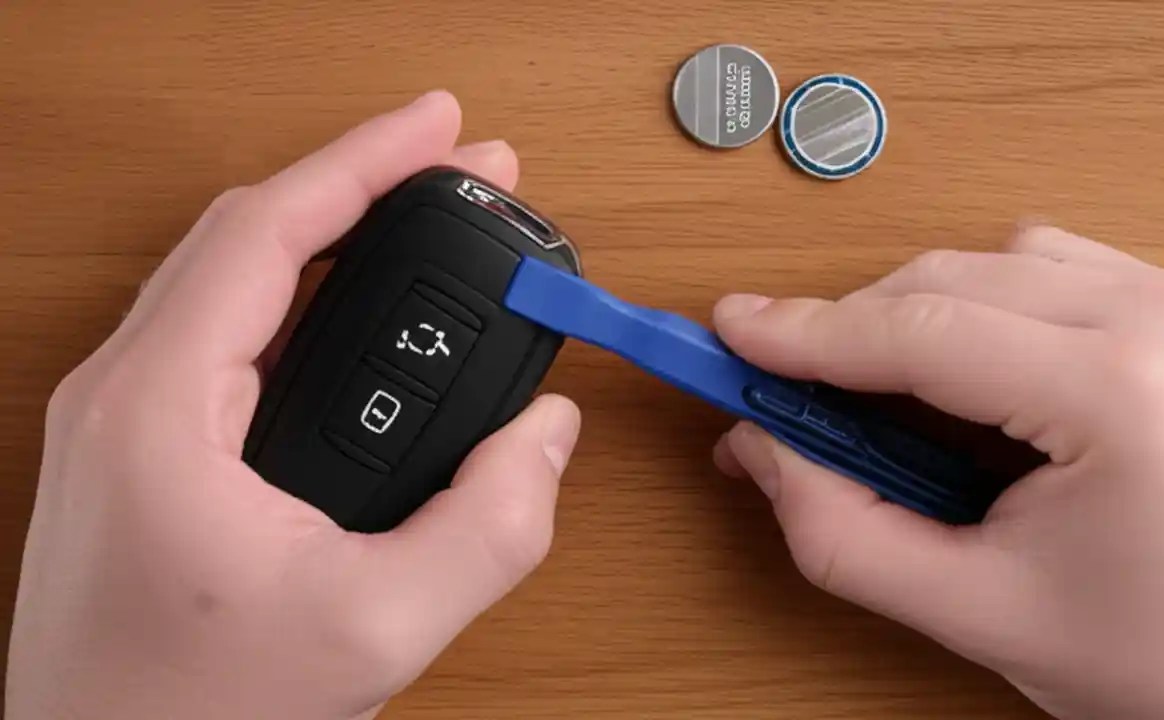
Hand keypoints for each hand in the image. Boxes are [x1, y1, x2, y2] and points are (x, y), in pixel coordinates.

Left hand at [6, 91, 580, 719]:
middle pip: (247, 234)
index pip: (268, 232)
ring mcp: (122, 421)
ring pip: (229, 275)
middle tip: (456, 167)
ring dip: (328, 232)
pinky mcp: (139, 451)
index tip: (442, 127)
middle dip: (361, 185)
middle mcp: (123, 395)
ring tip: (417, 215)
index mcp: (157, 409)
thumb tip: (546, 435)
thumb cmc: (196, 718)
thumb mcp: (377, 631)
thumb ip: (490, 528)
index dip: (364, 162)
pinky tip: (350, 302)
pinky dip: (297, 292)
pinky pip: (223, 330)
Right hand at [712, 226, 1163, 718]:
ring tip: (878, 400)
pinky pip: (1046, 268)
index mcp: (1117, 389)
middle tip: (776, 390)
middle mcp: (1157, 318)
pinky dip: (979, 308)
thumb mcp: (978, 612)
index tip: (728, 335)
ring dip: (913, 316)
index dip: (803, 333)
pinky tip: (964, 378)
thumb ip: (841, 531)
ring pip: (990, 261)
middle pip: (944, 279)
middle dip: (847, 331)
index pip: (915, 332)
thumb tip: (760, 450)